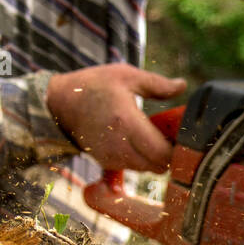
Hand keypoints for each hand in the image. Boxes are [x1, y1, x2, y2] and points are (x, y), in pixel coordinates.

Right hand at [46, 64, 186, 172]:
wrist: (60, 104)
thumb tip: (183, 85)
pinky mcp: (106, 162)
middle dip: (169, 154)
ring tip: (152, 135)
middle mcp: (119, 145)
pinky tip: (137, 140)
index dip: (177, 148)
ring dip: (154, 157)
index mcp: (126, 122)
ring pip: (147, 168)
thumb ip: (157, 84)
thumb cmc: (95, 86)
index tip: (180, 133)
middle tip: (170, 135)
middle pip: (158, 166)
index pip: (162, 152)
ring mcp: (111, 157)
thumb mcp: (126, 76)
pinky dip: (140, 158)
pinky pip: (133, 167)